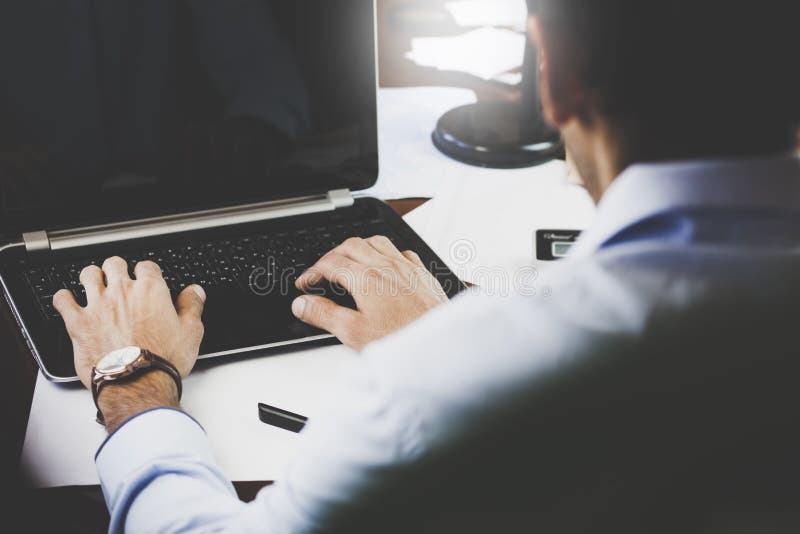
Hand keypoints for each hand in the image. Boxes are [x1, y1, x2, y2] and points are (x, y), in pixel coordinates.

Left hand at [53, 257, 206, 388]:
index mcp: (151, 291)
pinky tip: (67, 300)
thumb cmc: (163, 360)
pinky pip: (63, 300)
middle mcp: (123, 292)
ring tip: (94, 283)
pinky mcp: (78, 322)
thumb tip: (195, 291)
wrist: (136, 383)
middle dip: (117, 269)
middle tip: (119, 278)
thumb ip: (192, 306)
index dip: (147, 272)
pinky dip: (64, 298)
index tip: (147, 279)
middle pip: (114, 264)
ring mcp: (98, 305)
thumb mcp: (191, 332)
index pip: (147, 266)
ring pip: (88, 275)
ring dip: (91, 276)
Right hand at [292, 236, 448, 350]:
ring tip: (350, 260)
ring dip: (359, 248)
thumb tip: (302, 304)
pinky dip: (387, 253)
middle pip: (351, 245)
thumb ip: (324, 315)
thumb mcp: (354, 333)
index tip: (306, 282)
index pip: (330, 264)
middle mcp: (386, 266)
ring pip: (377, 242)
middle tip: (323, 270)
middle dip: (332, 255)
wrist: (439, 344)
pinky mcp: (422, 273)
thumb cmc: (402, 339)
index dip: (312, 271)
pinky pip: (401, 252)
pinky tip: (386, 265)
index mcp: (366, 278)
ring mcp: (406, 267)